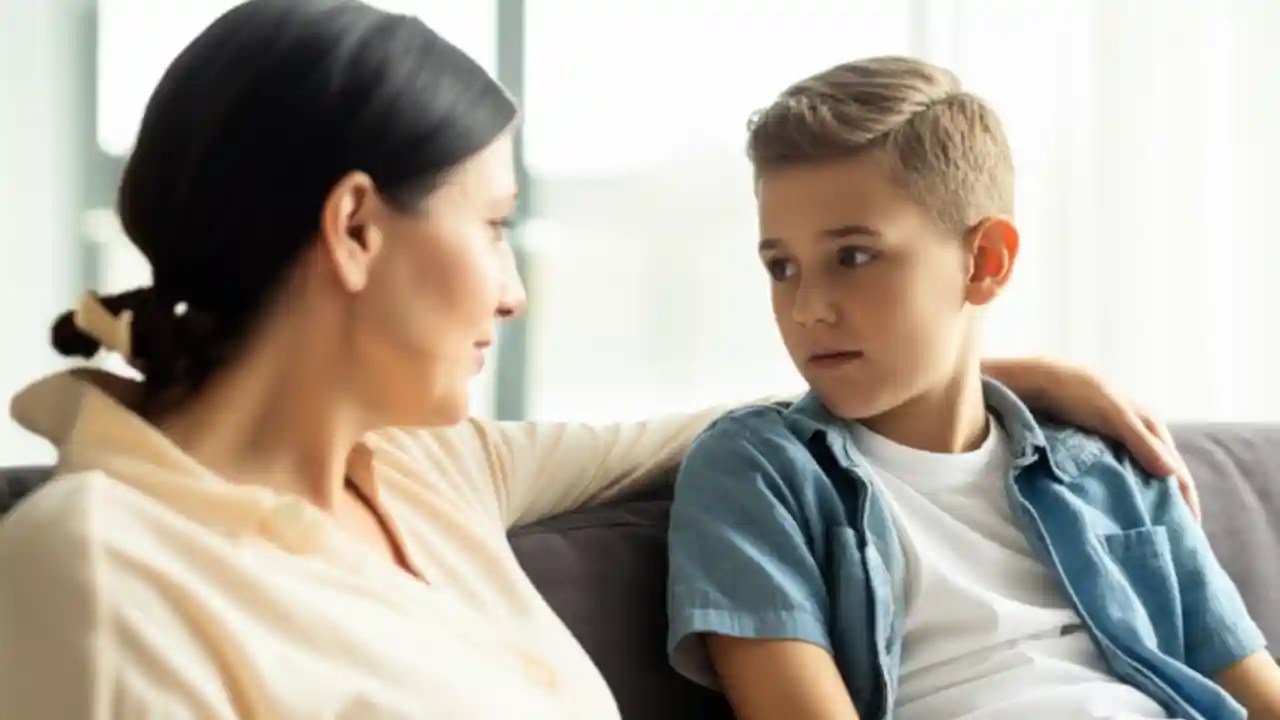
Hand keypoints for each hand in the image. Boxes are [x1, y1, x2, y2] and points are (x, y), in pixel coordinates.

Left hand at [983, 358, 1199, 520]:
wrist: (1036, 381)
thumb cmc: (1078, 392)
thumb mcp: (1113, 415)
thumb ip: (1142, 443)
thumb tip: (1173, 476)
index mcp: (1150, 426)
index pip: (1177, 472)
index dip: (1185, 502)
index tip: (1189, 534)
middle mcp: (1137, 436)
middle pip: (1160, 478)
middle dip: (1167, 507)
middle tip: (1169, 540)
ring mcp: (1114, 444)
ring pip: (1137, 480)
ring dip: (1142, 503)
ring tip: (1144, 533)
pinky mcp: (1093, 450)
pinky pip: (1113, 478)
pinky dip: (1119, 496)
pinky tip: (1114, 514)